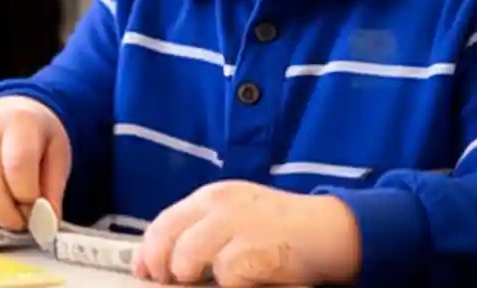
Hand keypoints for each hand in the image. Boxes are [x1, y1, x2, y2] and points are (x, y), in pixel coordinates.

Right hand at [0, 96, 70, 229]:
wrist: (7, 113)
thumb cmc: (33, 138)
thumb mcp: (57, 155)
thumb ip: (52, 190)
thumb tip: (43, 225)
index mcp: (17, 122)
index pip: (18, 168)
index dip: (27, 199)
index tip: (33, 210)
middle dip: (3, 216)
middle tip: (14, 221)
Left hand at [133, 180, 360, 286]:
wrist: (332, 229)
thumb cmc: (282, 229)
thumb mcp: (238, 216)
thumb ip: (204, 229)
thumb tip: (167, 259)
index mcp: (212, 197)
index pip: (165, 221)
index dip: (149, 249)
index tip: (144, 271)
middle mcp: (220, 205)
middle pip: (167, 237)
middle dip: (163, 265)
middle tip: (171, 282)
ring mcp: (237, 225)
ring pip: (187, 257)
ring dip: (192, 275)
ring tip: (213, 280)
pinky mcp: (256, 249)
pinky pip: (225, 275)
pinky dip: (230, 283)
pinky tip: (246, 280)